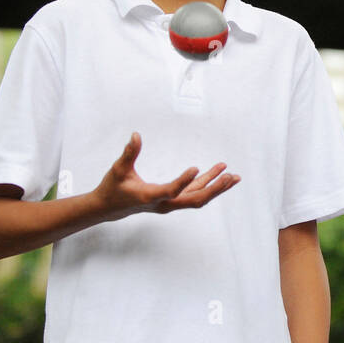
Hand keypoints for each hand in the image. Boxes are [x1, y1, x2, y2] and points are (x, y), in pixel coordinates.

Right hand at [92, 132, 239, 220]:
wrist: (109, 208)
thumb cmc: (113, 188)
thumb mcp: (118, 170)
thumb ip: (128, 153)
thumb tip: (135, 135)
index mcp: (150, 197)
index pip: (170, 191)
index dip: (183, 181)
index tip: (196, 167)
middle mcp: (164, 204)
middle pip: (194, 199)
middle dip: (213, 189)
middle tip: (229, 176)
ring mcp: (171, 203)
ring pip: (198, 197)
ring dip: (216, 187)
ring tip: (234, 176)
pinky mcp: (174, 200)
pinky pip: (195, 194)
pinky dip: (209, 185)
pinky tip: (221, 175)